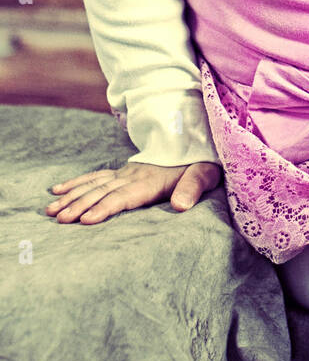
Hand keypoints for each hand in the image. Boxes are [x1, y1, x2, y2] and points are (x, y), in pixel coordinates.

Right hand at [46, 160, 221, 224]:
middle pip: (102, 191)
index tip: (86, 219)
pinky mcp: (124, 171)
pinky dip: (76, 182)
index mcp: (151, 181)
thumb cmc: (202, 163)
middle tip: (60, 219)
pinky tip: (59, 190)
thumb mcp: (205, 174)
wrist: (197, 141)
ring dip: (72, 196)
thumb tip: (179, 206)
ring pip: (94, 184)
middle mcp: (134, 176)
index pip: (124, 196)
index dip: (105, 207)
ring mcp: (126, 172)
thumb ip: (193, 189)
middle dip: (80, 205)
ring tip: (51, 210)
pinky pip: (96, 176)